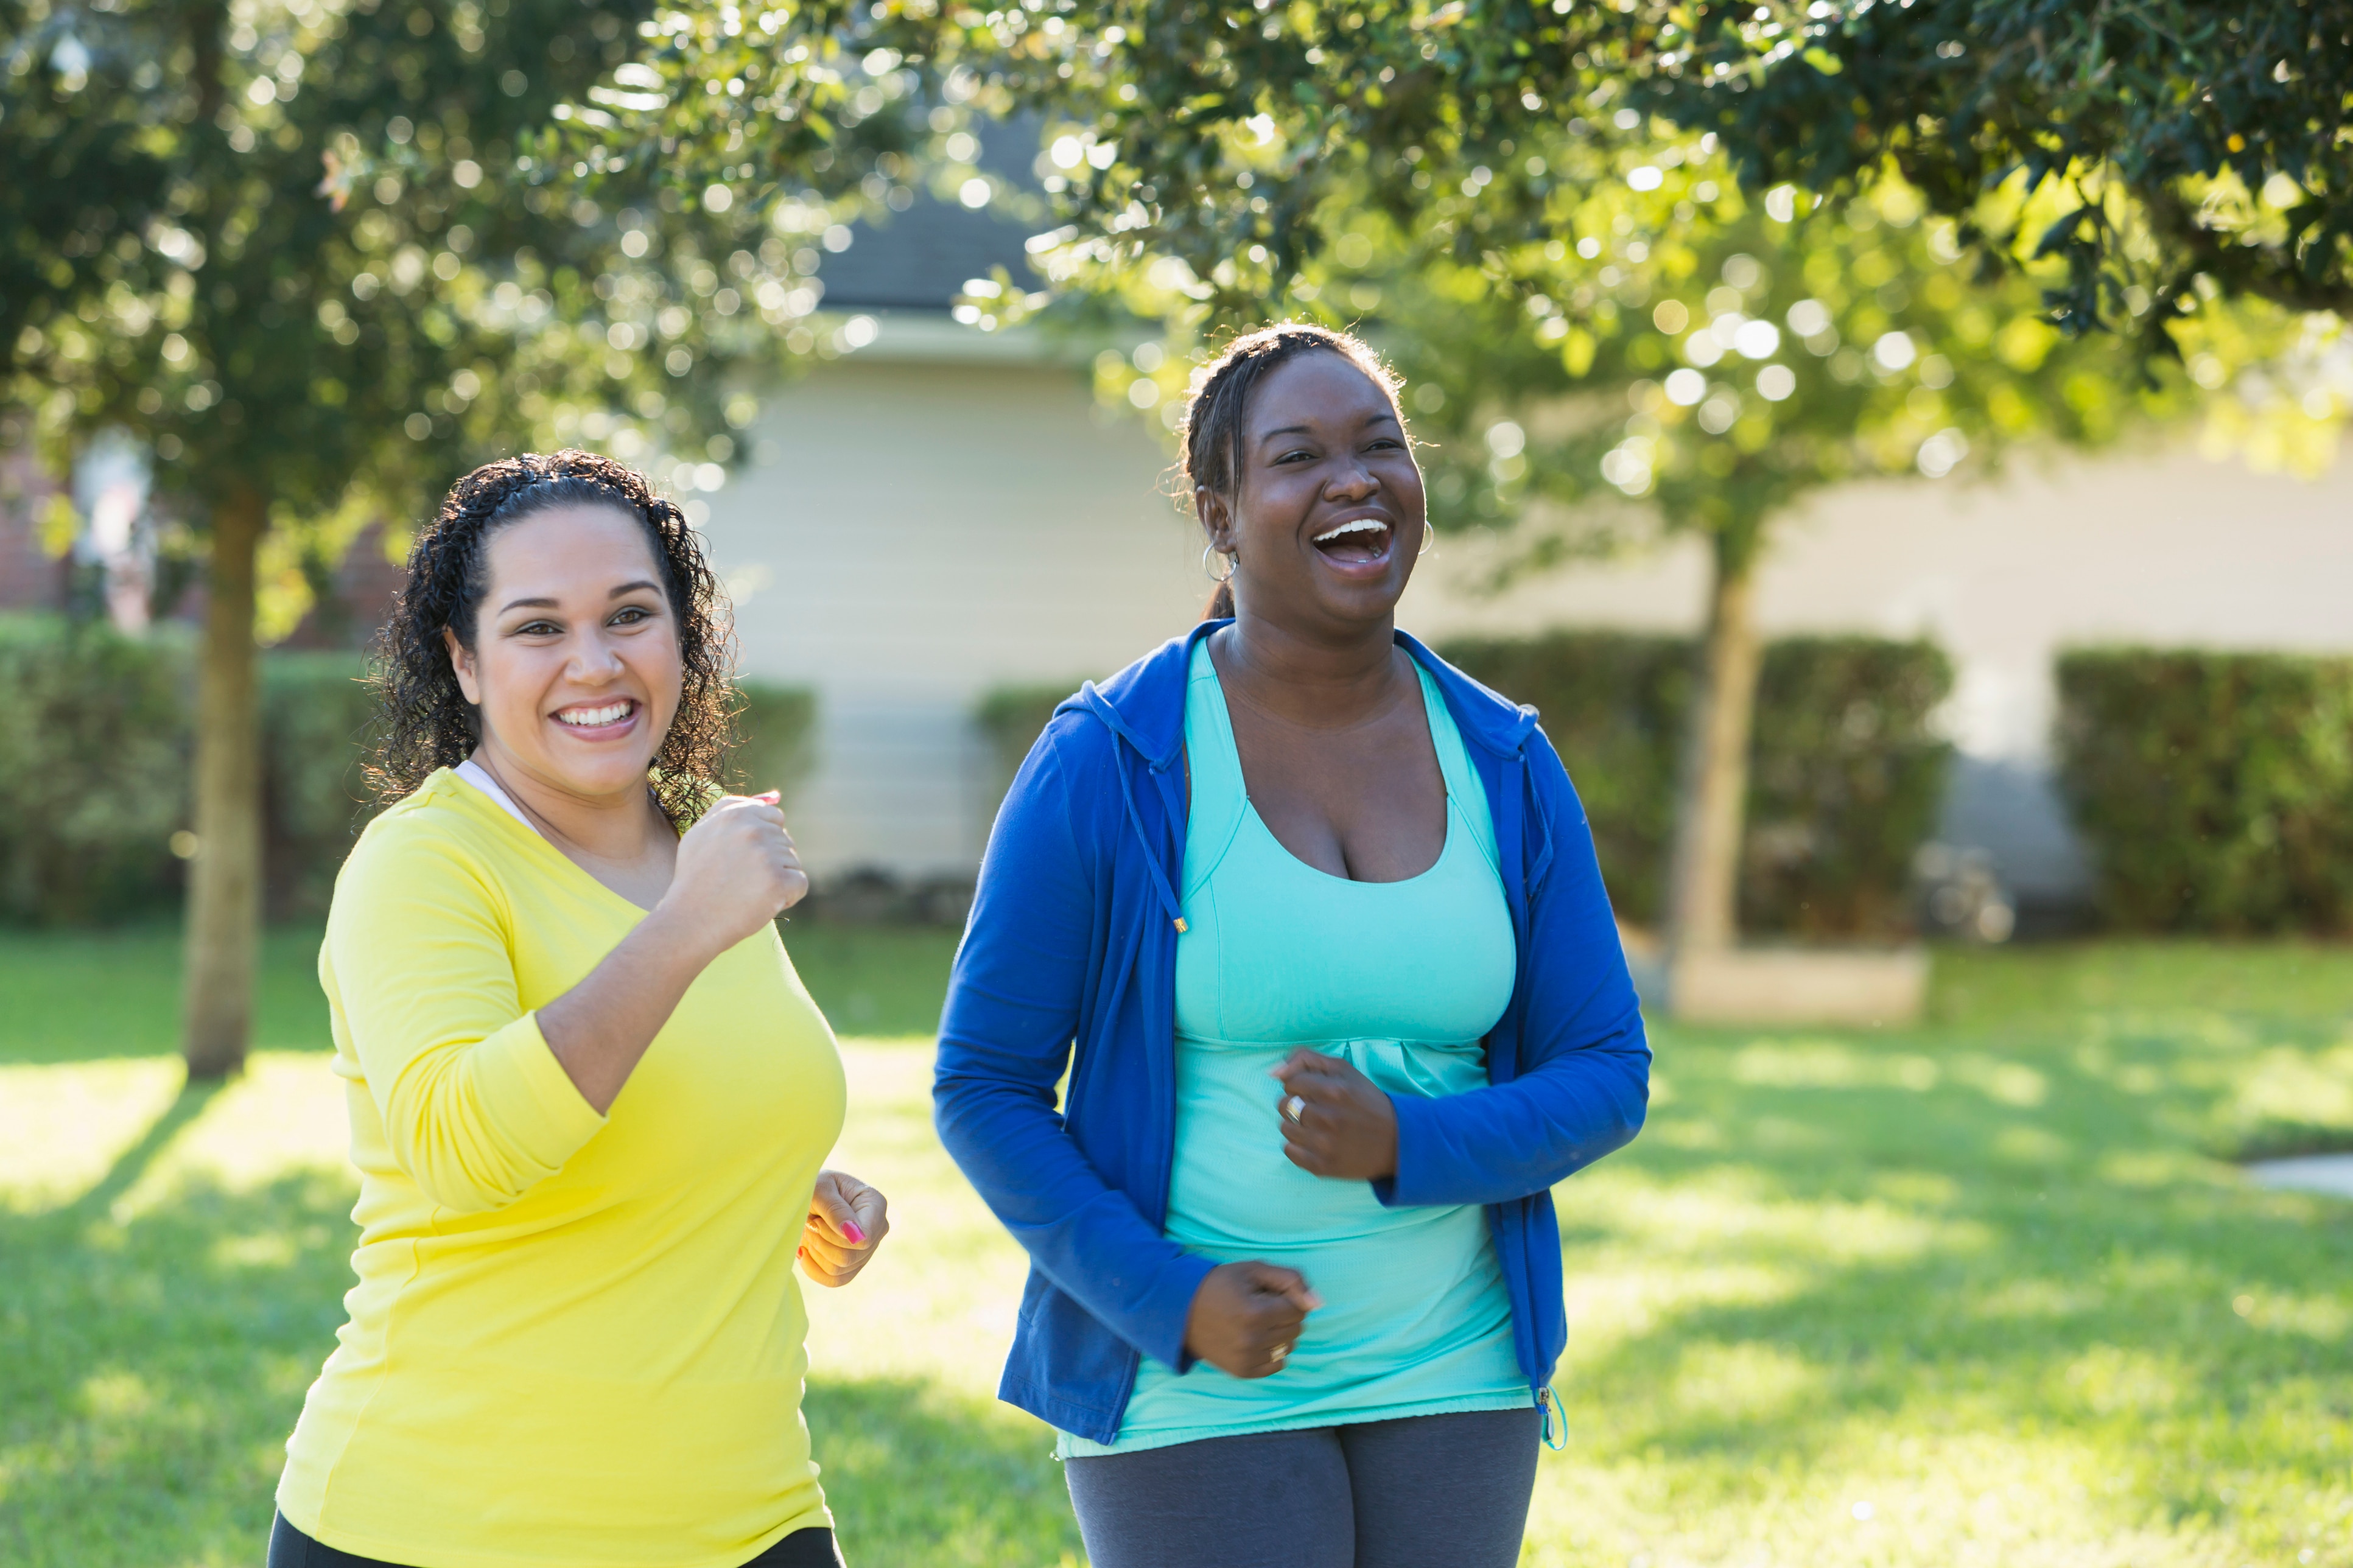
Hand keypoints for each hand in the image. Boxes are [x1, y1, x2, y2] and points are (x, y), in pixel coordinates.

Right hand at [660, 791, 806, 954]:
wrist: (688, 921)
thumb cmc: (696, 878)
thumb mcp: (703, 833)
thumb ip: (734, 808)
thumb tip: (776, 795)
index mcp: (735, 813)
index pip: (774, 818)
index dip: (761, 842)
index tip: (740, 860)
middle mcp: (752, 829)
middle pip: (785, 841)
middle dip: (769, 861)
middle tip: (738, 880)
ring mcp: (766, 854)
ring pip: (792, 862)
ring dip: (776, 879)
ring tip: (745, 892)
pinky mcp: (778, 881)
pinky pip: (800, 884)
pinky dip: (787, 897)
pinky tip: (761, 903)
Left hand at [799, 1169, 888, 1287]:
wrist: (808, 1195)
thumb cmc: (814, 1186)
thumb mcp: (820, 1188)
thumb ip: (835, 1209)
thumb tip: (854, 1235)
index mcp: (875, 1205)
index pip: (865, 1237)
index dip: (837, 1236)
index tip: (816, 1220)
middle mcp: (876, 1230)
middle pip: (850, 1257)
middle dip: (821, 1242)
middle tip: (809, 1223)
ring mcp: (866, 1250)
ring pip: (839, 1271)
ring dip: (815, 1252)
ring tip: (808, 1231)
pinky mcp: (852, 1266)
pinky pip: (833, 1281)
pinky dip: (813, 1269)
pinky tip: (803, 1251)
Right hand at [1182, 1261, 1320, 1378]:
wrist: (1180, 1309)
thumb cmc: (1219, 1285)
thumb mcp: (1253, 1270)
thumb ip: (1291, 1280)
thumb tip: (1318, 1303)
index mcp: (1256, 1314)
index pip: (1299, 1309)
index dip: (1287, 1297)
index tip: (1266, 1293)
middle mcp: (1252, 1341)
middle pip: (1296, 1329)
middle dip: (1285, 1315)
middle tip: (1260, 1306)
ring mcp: (1246, 1359)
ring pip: (1288, 1347)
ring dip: (1279, 1333)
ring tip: (1255, 1322)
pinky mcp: (1241, 1372)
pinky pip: (1277, 1364)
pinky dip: (1272, 1351)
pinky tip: (1255, 1338)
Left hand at [1271, 1049, 1398, 1180]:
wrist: (1396, 1143)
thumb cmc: (1367, 1102)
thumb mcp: (1344, 1070)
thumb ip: (1305, 1060)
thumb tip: (1272, 1072)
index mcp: (1335, 1091)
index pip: (1290, 1082)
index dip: (1300, 1085)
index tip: (1315, 1091)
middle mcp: (1327, 1118)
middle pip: (1283, 1105)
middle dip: (1296, 1104)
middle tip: (1316, 1108)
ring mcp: (1323, 1145)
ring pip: (1284, 1128)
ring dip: (1296, 1125)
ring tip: (1317, 1125)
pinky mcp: (1321, 1166)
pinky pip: (1289, 1151)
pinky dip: (1298, 1146)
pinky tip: (1315, 1141)